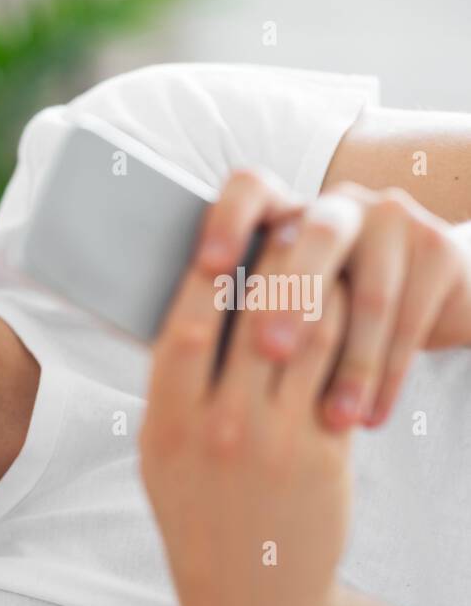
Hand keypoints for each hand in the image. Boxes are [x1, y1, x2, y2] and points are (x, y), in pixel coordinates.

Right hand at [140, 213, 355, 605]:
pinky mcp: (324, 455)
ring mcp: (274, 442)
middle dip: (274, 259)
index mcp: (165, 425)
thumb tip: (193, 316)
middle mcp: (218, 428)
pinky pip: (341, 374)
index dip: (203, 274)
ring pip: (308, 335)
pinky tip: (352, 309)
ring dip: (323, 285)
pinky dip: (349, 333)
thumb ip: (173, 393)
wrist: (251, 596)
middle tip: (288, 219)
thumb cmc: (199, 515)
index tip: (220, 236)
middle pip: (253, 319)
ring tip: (328, 257)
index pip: (184, 329)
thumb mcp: (161, 457)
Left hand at [197, 172, 470, 430]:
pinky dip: (388, 376)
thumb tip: (166, 350)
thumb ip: (229, 317)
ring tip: (331, 418)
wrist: (422, 309)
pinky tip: (369, 418)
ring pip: (369, 291)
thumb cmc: (313, 329)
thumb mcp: (272, 316)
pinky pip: (412, 319)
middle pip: (313, 234)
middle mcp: (335, 205)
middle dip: (290, 297)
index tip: (207, 267)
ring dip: (350, 363)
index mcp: (282, 211)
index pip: (249, 187)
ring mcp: (392, 220)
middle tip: (270, 353)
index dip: (228, 218)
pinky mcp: (439, 249)